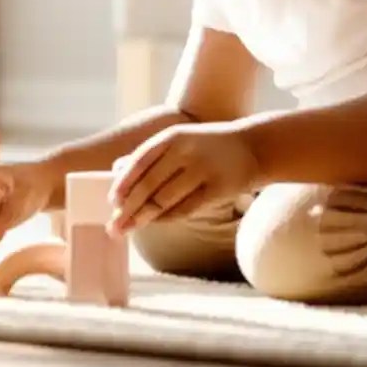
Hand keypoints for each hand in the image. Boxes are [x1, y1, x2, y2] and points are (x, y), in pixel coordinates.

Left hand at [107, 121, 259, 235]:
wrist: (253, 147)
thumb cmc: (207, 145)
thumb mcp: (178, 139)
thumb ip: (148, 154)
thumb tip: (115, 170)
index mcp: (172, 137)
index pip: (140, 161)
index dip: (123, 183)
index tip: (112, 202)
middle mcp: (186, 151)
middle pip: (149, 184)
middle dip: (129, 208)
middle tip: (114, 226)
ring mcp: (203, 169)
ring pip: (165, 199)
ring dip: (143, 217)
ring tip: (128, 229)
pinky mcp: (218, 188)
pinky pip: (186, 208)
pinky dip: (167, 218)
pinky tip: (154, 223)